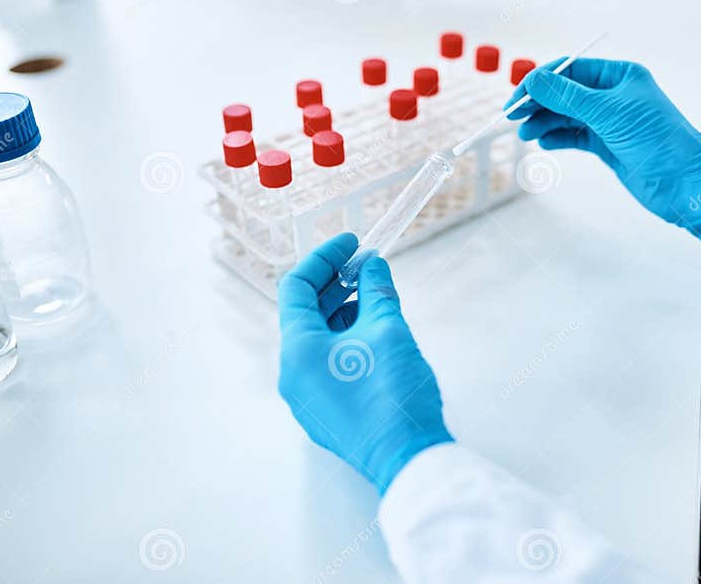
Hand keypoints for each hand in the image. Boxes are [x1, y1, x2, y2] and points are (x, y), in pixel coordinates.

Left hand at [278, 233, 452, 494]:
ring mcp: (308, 399)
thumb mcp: (388, 330)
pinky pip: (328, 366)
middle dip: (335, 285)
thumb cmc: (392, 394)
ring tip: (376, 298)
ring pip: (318, 341)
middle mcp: (293, 375)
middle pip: (305, 314)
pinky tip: (376, 333)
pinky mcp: (327, 413)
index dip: (324, 258)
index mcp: (297, 350)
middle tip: (366, 264)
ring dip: (343, 313)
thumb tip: (371, 267)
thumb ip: (376, 291)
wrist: (407, 458)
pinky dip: (347, 341)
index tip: (352, 242)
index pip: (295, 287)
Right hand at [505, 59, 700, 246]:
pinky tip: (543, 142)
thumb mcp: (608, 113)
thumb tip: (533, 79)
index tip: (517, 96)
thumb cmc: (657, 141)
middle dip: (539, 103)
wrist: (685, 183)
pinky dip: (558, 137)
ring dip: (544, 122)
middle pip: (565, 92)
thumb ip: (567, 96)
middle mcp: (615, 95)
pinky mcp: (609, 145)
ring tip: (526, 133)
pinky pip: (575, 136)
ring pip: (567, 116)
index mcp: (620, 76)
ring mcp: (611, 121)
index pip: (570, 70)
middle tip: (513, 117)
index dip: (541, 81)